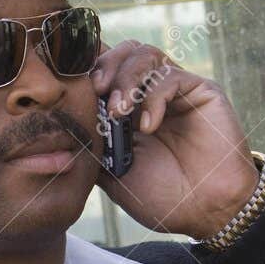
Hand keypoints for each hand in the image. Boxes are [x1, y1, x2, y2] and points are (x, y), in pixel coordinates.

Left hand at [90, 40, 257, 237]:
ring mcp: (175, 90)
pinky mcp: (201, 91)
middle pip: (123, 51)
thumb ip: (91, 144)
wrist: (205, 213)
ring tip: (120, 112)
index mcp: (127, 109)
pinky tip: (149, 126)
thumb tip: (59, 123)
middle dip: (106, 65)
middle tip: (98, 92)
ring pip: (145, 54)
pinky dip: (153, 97)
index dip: (87, 69)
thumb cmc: (161, 197)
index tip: (73, 87)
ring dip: (127, 78)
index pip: (104, 69)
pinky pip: (170, 76)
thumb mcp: (111, 174)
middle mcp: (151, 93)